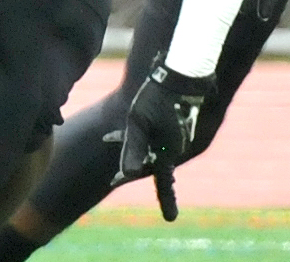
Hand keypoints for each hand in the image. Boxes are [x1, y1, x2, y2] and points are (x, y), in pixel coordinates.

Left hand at [112, 56, 213, 220]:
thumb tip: (126, 175)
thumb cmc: (158, 96)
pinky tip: (113, 133)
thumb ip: (132, 148)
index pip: (164, 181)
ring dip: (131, 149)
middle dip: (132, 169)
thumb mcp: (138, 122)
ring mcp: (173, 134)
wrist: (180, 71)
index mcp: (169, 150)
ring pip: (148, 148)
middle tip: (114, 179)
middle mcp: (174, 146)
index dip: (163, 198)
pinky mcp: (169, 122)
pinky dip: (134, 136)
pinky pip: (149, 135)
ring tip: (109, 141)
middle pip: (151, 164)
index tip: (169, 217)